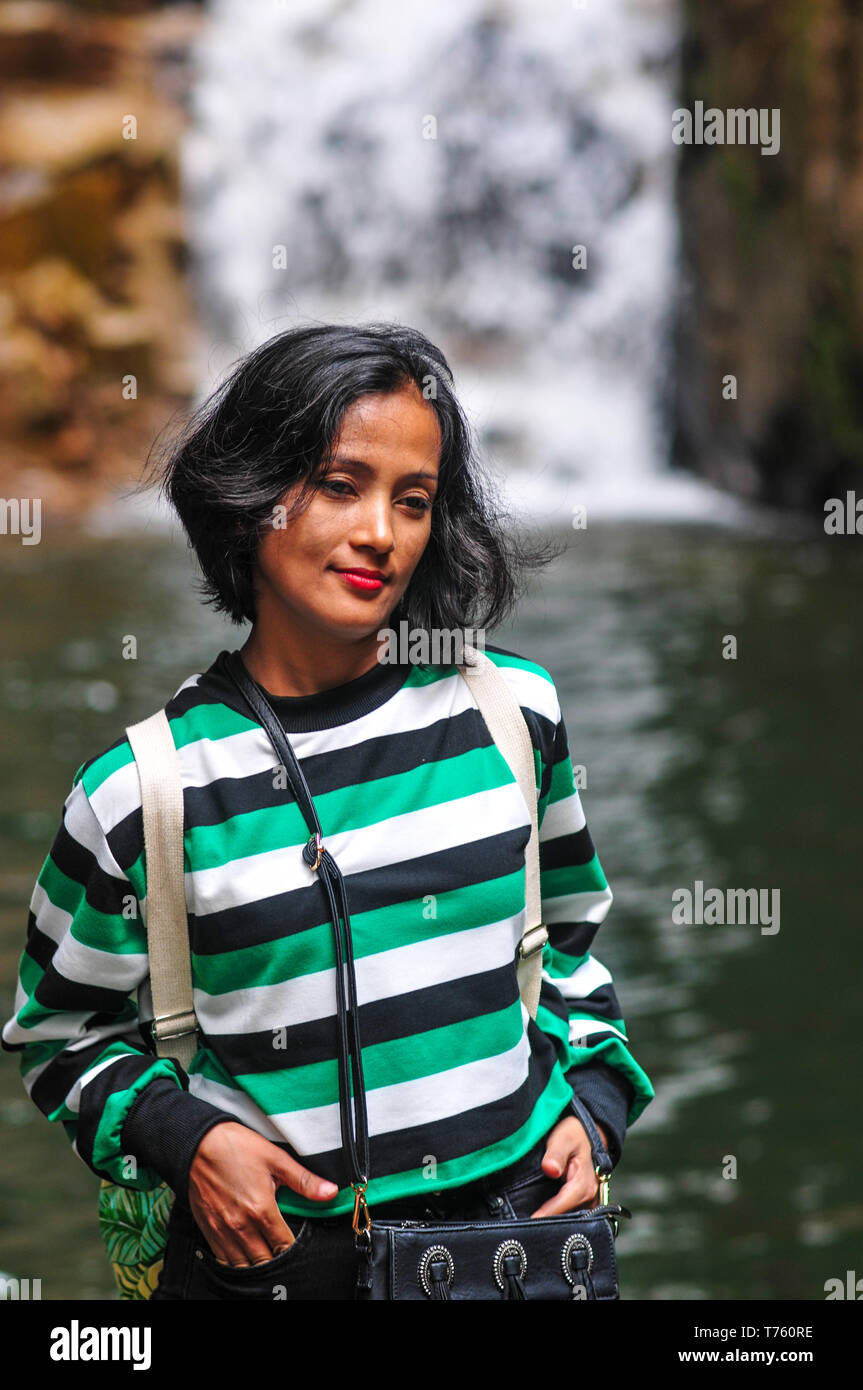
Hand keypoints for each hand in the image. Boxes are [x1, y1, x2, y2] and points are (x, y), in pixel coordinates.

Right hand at [188, 1121, 338, 1266]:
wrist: (198, 1143)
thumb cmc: (236, 1147)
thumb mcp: (275, 1159)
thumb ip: (304, 1181)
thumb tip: (330, 1192)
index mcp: (261, 1209)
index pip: (284, 1246)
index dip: (294, 1249)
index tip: (297, 1244)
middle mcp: (241, 1225)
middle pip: (265, 1261)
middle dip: (277, 1258)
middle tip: (283, 1250)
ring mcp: (222, 1230)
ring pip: (244, 1265)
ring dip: (257, 1264)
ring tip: (266, 1255)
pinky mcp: (208, 1229)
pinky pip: (224, 1260)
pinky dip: (236, 1263)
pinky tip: (245, 1256)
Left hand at [529, 1114, 608, 1217]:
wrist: (585, 1136)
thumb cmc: (573, 1137)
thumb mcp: (564, 1139)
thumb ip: (556, 1154)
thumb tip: (551, 1168)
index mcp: (584, 1184)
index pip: (563, 1204)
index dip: (547, 1213)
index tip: (531, 1220)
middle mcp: (589, 1198)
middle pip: (567, 1217)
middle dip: (549, 1222)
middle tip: (527, 1228)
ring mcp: (588, 1203)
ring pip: (569, 1219)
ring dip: (553, 1222)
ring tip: (533, 1226)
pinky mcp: (583, 1204)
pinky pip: (570, 1215)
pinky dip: (557, 1218)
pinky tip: (542, 1219)